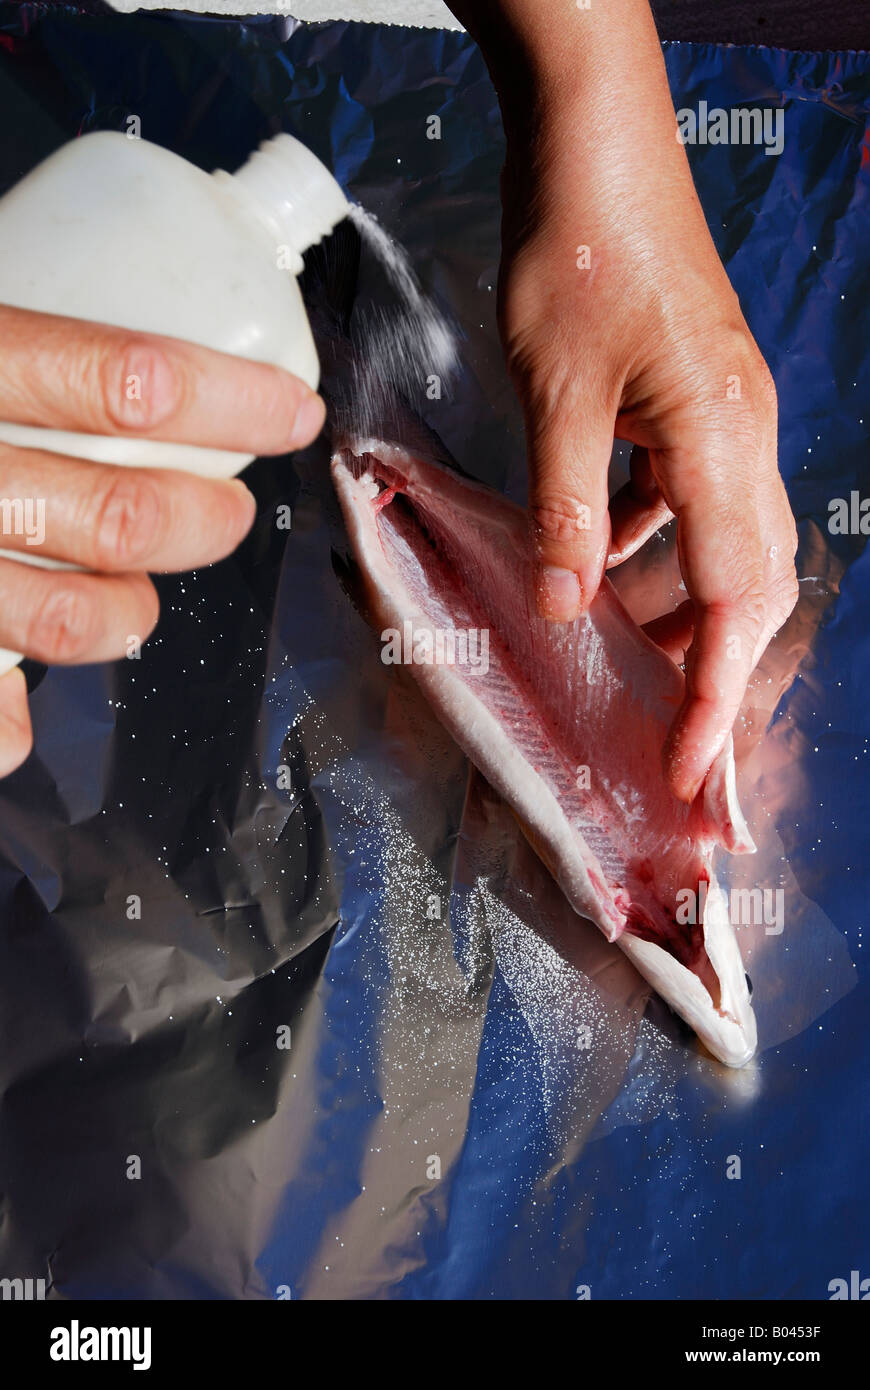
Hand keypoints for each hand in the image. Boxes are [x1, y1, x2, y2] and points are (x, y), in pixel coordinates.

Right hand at [0, 304, 325, 775]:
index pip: (128, 386)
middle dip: (205, 523)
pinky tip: (25, 714)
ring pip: (72, 615)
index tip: (288, 412)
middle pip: (125, 515)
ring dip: (128, 615)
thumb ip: (24, 339)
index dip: (232, 405)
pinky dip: (14, 720)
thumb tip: (127, 331)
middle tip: (227, 515)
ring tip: (134, 604)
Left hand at [450, 0, 798, 801]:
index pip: (736, 602)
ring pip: (720, 546)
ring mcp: (721, 416)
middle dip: (716, 672)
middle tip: (677, 745)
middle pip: (749, 585)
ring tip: (638, 672)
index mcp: (722, 443)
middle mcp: (741, 438)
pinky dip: (650, 545)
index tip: (689, 772)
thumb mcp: (554, 393)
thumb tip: (567, 608)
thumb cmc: (574, 249)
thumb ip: (566, 510)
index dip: (713, 697)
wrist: (591, 143)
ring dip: (683, 612)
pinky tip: (599, 560)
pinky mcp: (690, 398)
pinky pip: (684, 498)